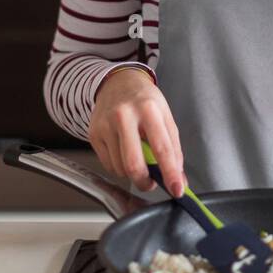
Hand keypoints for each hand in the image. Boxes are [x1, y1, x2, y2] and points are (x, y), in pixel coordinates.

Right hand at [89, 67, 186, 197]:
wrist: (118, 83)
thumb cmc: (145, 101)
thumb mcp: (165, 117)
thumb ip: (173, 148)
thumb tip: (178, 179)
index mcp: (148, 109)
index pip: (162, 148)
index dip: (171, 173)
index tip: (177, 190)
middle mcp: (124, 116)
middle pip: (134, 164)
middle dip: (145, 182)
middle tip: (151, 183)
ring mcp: (106, 125)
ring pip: (120, 168)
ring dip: (132, 173)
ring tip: (137, 158)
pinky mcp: (94, 133)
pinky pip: (108, 165)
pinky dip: (119, 167)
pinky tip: (124, 152)